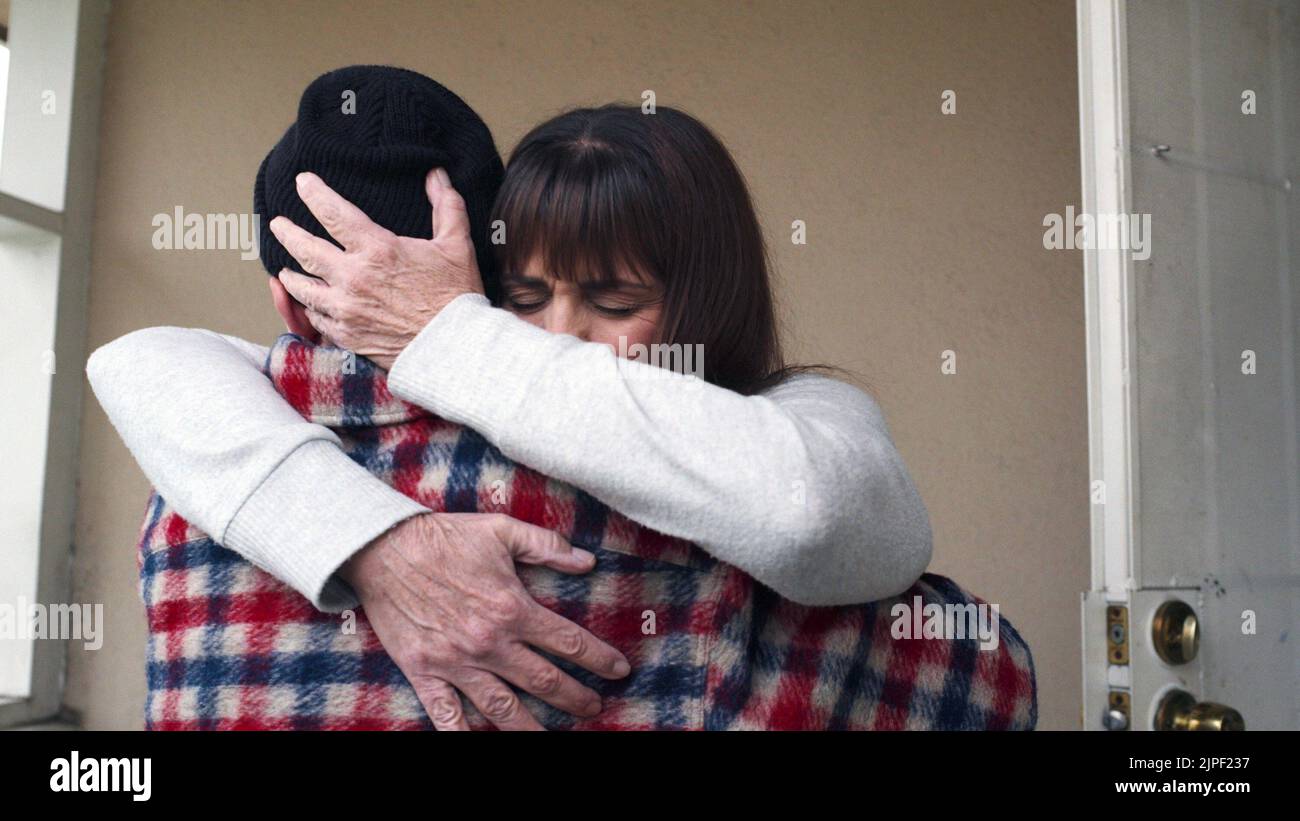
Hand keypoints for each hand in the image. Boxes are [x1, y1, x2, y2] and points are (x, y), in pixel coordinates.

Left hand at [269, 169, 481, 369]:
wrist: (453, 347)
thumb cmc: (456, 296)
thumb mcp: (457, 245)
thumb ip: (446, 205)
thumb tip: (437, 174)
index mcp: (377, 249)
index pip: (332, 213)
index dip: (314, 193)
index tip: (302, 182)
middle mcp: (353, 277)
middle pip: (305, 248)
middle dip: (287, 232)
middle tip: (278, 224)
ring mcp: (345, 308)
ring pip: (302, 287)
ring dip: (290, 275)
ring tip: (284, 269)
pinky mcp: (346, 335)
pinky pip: (315, 318)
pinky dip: (308, 309)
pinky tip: (307, 304)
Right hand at [339, 512, 630, 730]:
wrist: (384, 549)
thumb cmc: (445, 537)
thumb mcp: (501, 529)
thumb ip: (547, 546)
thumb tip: (588, 560)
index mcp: (513, 608)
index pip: (568, 641)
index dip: (599, 658)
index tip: (619, 670)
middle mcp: (490, 642)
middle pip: (544, 681)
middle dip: (576, 698)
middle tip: (595, 709)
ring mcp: (457, 662)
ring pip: (503, 707)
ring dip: (532, 727)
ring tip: (553, 740)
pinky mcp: (425, 673)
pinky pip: (447, 715)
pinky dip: (464, 734)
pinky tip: (481, 744)